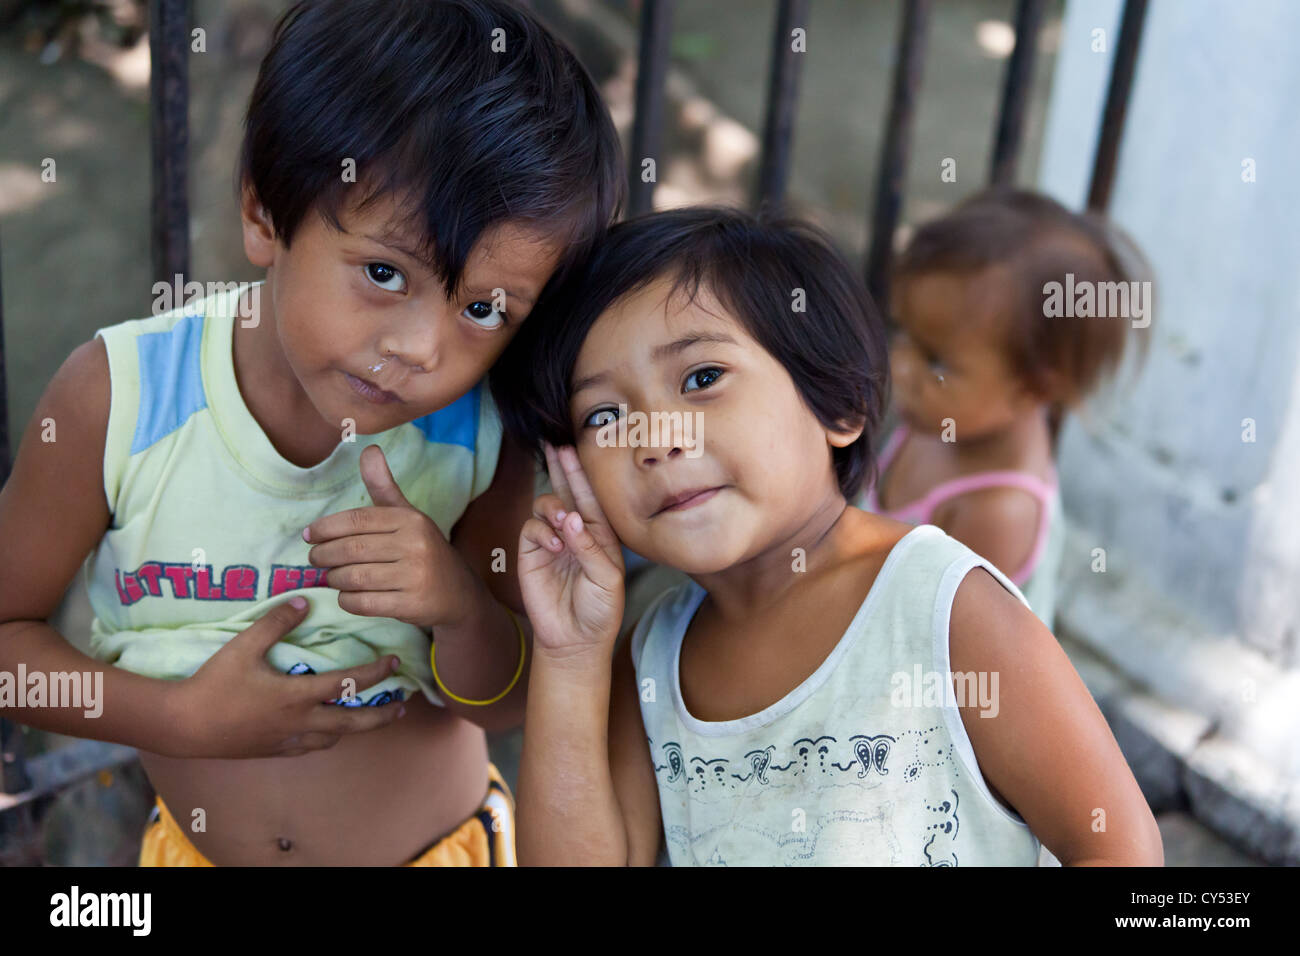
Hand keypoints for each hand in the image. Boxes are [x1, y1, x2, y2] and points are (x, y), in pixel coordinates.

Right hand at [166, 596, 406, 757]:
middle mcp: (300, 723)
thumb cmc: (214, 683)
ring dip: (355, 728)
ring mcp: (287, 741)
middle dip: (381, 715)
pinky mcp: (274, 751)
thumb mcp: (244, 646)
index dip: (376, 673)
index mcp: (298, 696)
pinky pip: (310, 748)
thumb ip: (276, 622)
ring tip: (368, 718)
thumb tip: (305, 601)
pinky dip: (326, 738)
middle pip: (353, 723)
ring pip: (333, 739)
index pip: (348, 684)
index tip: (394, 663)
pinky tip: (325, 731)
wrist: (184, 726)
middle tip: (402, 707)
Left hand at [303, 444, 475, 629]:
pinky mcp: (412, 605)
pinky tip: (347, 595)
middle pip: (352, 549)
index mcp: (410, 520)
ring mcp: (415, 577)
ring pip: (354, 578)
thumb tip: (369, 449)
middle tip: (315, 559)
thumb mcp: (407, 516)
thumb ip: (384, 486)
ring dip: (334, 579)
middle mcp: (415, 545)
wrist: (458, 593)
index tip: (308, 536)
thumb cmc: (424, 550)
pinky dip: (347, 600)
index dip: (326, 528)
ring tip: (332, 577)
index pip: (357, 520)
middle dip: (324, 555)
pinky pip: (364, 603)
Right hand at [518, 442, 624, 660]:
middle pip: (567, 491)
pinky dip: (541, 530)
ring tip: (563, 520)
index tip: (572, 449)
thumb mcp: (607, 579)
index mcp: (599, 533)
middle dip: (561, 469)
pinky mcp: (532, 553)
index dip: (581, 473)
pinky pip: (531, 527)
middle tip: (555, 447)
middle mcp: (575, 531)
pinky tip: (554, 545)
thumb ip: (590, 548)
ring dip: (554, 506)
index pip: (591, 497)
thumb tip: (572, 517)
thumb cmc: (600, 609)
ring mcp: (552, 540)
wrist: (575, 639)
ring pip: (546, 505)